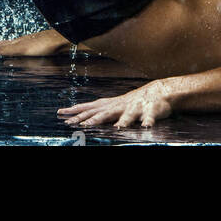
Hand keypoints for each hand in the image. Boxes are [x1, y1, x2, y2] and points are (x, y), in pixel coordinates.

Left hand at [59, 80, 174, 130]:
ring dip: (123, 121)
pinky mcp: (151, 110)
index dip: (77, 112)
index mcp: (111, 105)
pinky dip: (148, 121)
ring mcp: (136, 108)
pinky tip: (146, 127)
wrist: (158, 92)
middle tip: (80, 125)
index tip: (61, 114)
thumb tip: (82, 120)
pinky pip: (150, 117)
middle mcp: (121, 105)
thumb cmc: (134, 103)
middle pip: (104, 113)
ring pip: (128, 115)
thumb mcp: (115, 107)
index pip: (90, 108)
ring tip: (118, 128)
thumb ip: (101, 113)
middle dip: (92, 119)